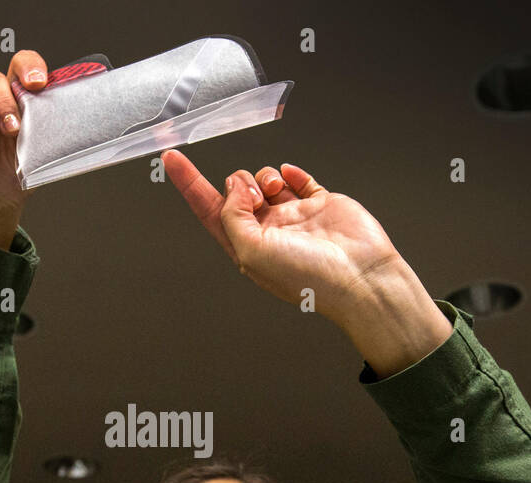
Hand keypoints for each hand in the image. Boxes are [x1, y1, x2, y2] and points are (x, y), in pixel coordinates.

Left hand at [161, 149, 406, 326]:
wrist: (359, 276)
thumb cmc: (308, 277)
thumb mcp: (252, 251)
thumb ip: (233, 217)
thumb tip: (233, 188)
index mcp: (246, 247)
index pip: (209, 210)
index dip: (189, 183)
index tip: (170, 158)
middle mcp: (267, 231)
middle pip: (237, 190)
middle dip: (240, 182)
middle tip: (256, 196)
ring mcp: (294, 217)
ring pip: (265, 180)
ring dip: (265, 176)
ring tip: (278, 190)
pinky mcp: (319, 204)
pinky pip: (299, 178)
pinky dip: (292, 172)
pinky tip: (293, 178)